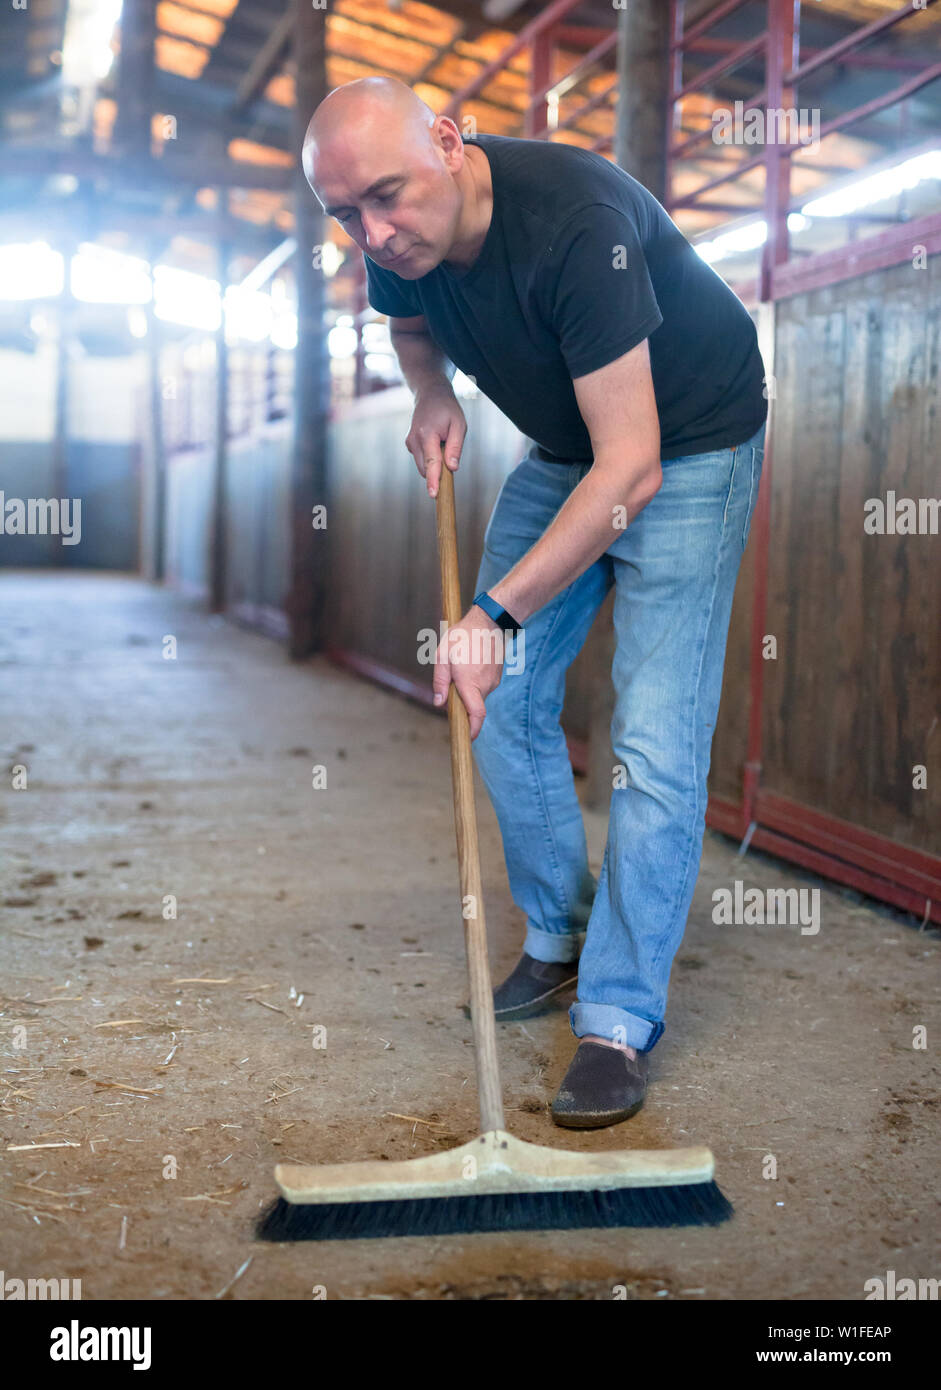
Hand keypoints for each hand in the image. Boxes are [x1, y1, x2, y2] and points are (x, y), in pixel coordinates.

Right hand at [405, 383, 466, 497]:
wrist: (430, 395)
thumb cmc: (447, 409)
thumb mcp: (459, 424)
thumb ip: (456, 447)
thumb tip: (453, 468)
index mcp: (427, 434)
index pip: (432, 462)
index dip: (433, 480)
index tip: (433, 494)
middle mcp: (414, 440)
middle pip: (426, 468)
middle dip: (438, 471)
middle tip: (450, 453)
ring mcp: (410, 443)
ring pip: (424, 466)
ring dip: (435, 463)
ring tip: (443, 441)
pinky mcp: (410, 445)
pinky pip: (423, 460)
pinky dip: (431, 458)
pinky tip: (436, 441)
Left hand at [432, 606, 505, 739]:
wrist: (490, 621)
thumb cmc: (463, 636)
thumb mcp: (443, 656)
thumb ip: (440, 682)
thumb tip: (439, 704)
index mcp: (470, 683)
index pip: (476, 714)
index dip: (473, 730)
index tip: (468, 739)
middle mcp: (485, 686)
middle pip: (474, 706)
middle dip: (462, 703)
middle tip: (451, 685)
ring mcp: (493, 681)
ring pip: (478, 695)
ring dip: (468, 690)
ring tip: (460, 667)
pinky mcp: (497, 675)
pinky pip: (483, 686)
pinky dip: (474, 683)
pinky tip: (469, 664)